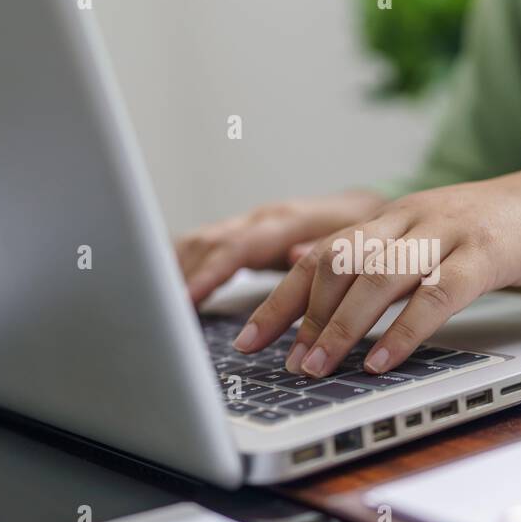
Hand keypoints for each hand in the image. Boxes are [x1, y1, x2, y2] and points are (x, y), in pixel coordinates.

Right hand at [174, 189, 386, 304]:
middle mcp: (263, 219)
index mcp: (288, 220)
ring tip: (153, 301)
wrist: (367, 211)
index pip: (238, 248)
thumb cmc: (367, 230)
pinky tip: (168, 287)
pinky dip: (184, 266)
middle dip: (183, 276)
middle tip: (158, 310)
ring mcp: (251, 225)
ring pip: (202, 242)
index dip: (210, 275)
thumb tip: (296, 256)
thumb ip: (330, 249)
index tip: (186, 301)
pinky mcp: (245, 235)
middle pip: (210, 244)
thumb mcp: (360, 242)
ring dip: (177, 270)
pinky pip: (205, 247)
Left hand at [232, 164, 520, 375]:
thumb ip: (377, 260)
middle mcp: (409, 219)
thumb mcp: (425, 238)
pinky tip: (384, 360)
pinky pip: (437, 295)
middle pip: (338, 264)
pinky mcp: (486, 253)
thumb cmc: (488, 231)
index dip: (279, 298)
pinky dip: (406, 331)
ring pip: (379, 277)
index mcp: (388, 219)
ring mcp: (447, 233)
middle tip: (285, 363)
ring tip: (320, 366)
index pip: (319, 256)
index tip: (250, 340)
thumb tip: (315, 291)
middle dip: (303, 317)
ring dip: (342, 327)